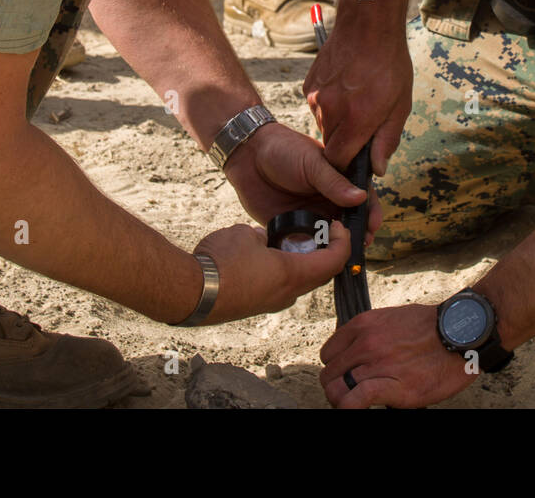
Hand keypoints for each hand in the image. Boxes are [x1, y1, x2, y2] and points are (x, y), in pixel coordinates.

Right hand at [193, 220, 348, 323]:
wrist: (191, 293)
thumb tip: (262, 241)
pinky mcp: (256, 307)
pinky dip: (281, 272)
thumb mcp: (245, 234)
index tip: (338, 227)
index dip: (343, 242)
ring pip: (299, 282)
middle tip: (320, 232)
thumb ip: (261, 236)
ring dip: (300, 262)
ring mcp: (271, 303)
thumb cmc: (220, 262)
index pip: (334, 261)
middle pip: (320, 274)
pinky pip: (279, 288)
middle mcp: (287, 294)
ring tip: (289, 242)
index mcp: (292, 274)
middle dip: (324, 252)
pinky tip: (265, 257)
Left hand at [222, 122, 381, 239]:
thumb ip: (334, 182)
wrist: (248, 156)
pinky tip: (315, 258)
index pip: (363, 200)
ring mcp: (311, 216)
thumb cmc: (284, 149)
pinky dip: (311, 254)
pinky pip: (305, 245)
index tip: (373, 226)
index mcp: (339, 182)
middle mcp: (329, 202)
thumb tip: (361, 198)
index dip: (371, 213)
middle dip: (356, 237)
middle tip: (359, 245)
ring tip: (340, 255)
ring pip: (329, 239)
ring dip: (335, 249)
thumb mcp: (312, 163)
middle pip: (350, 224)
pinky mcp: (291, 228)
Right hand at [303, 5, 411, 175]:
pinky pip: (317, 106)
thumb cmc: (389, 65)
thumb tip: (377, 170)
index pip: (338, 161)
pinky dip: (330, 104)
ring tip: (357, 100)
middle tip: (365, 123)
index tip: (359, 160)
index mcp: (354, 120)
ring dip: (338, 122)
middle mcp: (330, 110)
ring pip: (323, 124)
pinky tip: (346, 88)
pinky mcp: (309, 85)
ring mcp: (316, 96)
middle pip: (330, 144)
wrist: (367, 26)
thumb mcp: (400, 106)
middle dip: (346, 142)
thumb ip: (386, 141)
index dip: (349, 164)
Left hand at [319, 304, 476, 407]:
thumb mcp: (392, 317)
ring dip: (341, 401)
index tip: (344, 376)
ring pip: (336, 389)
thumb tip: (357, 350)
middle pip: (329, 374)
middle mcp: (366, 343)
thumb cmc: (432, 327)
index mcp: (364, 325)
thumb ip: (370, 332)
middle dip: (335, 387)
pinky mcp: (394, 387)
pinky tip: (358, 409)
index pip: (328, 353)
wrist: (461, 334)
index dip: (335, 368)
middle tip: (348, 394)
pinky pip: (355, 401)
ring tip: (353, 404)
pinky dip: (350, 409)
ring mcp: (378, 364)